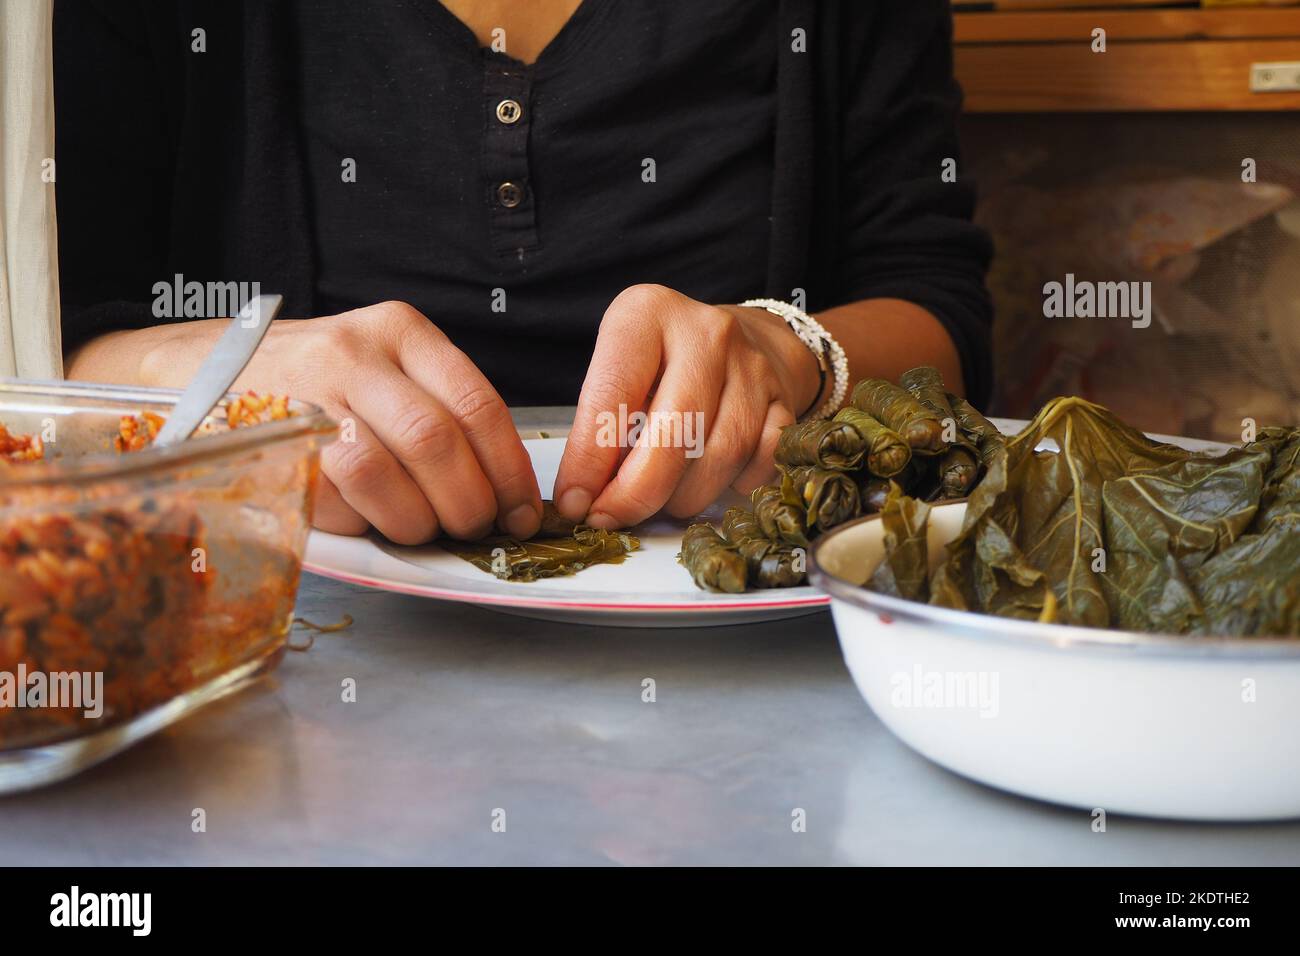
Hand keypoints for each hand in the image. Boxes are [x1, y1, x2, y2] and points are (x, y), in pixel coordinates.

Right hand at [134, 302, 541, 543]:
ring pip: (387, 472)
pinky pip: (336, 496)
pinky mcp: (269, 442)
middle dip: (470, 503)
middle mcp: (353, 353)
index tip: (524, 511)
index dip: (509, 469)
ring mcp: (305, 395)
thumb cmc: (313, 384)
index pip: (478, 403)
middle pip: (438, 441)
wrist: (197, 374)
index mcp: (399, 331)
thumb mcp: (383, 369)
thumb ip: (439, 411)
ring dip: (419, 520)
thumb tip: (504, 488)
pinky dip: (366, 522)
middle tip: (476, 529)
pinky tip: (370, 518)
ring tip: (422, 528)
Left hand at [553, 285, 821, 528]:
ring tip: (659, 503)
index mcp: (647, 314)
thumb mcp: (617, 371)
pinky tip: (709, 486)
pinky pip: (762, 462)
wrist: (740, 339)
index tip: (577, 502)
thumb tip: (584, 499)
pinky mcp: (785, 399)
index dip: (591, 459)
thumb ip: (598, 428)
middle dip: (638, 491)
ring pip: (721, 454)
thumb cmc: (663, 363)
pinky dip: (734, 488)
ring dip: (684, 497)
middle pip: (676, 432)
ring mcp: (754, 366)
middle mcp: (706, 333)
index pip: (614, 396)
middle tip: (613, 517)